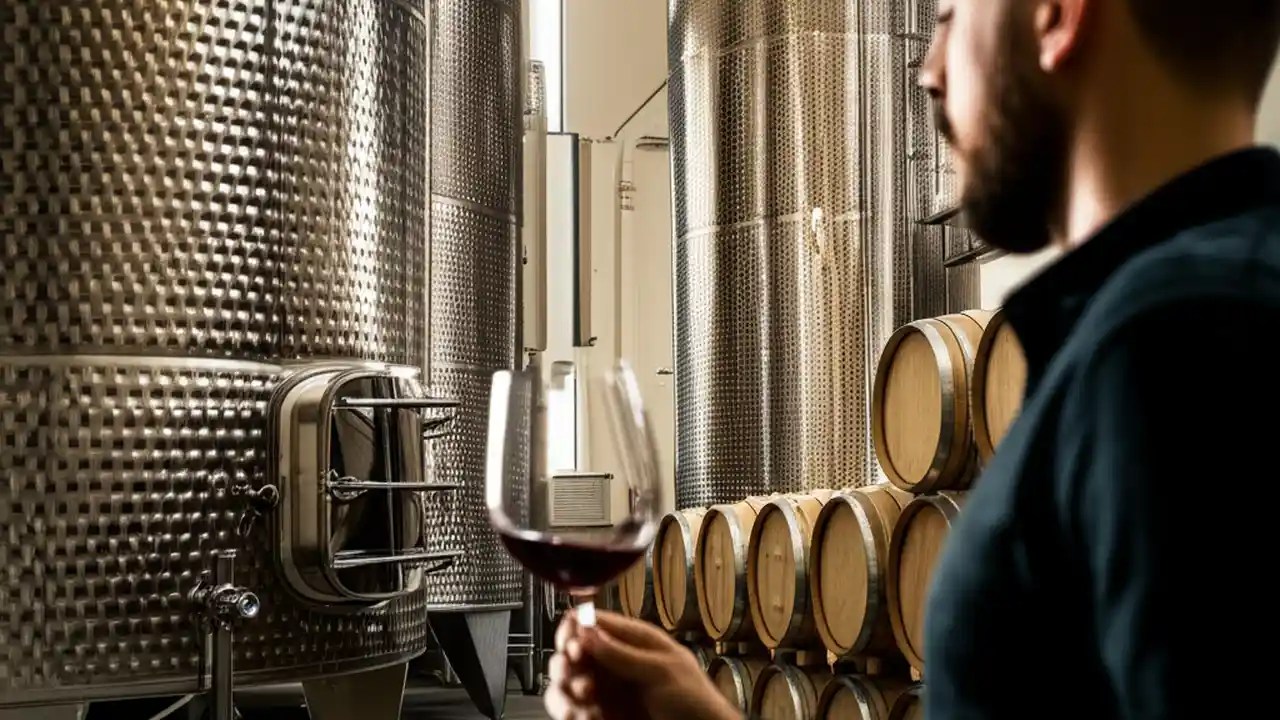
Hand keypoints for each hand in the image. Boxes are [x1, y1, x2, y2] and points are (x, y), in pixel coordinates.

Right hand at [544, 609, 740, 719]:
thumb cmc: (694, 701)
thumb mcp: (661, 672)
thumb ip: (622, 653)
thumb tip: (586, 630)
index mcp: (631, 639)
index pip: (589, 622)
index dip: (573, 631)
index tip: (573, 648)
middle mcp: (612, 661)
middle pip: (569, 652)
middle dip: (566, 667)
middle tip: (583, 684)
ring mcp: (605, 689)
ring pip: (563, 684)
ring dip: (567, 695)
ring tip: (587, 710)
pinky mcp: (600, 713)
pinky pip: (572, 710)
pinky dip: (572, 714)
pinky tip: (590, 719)